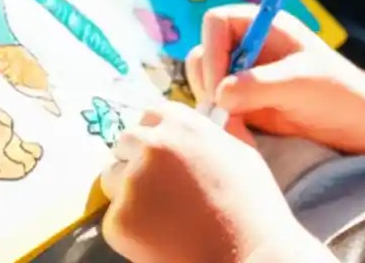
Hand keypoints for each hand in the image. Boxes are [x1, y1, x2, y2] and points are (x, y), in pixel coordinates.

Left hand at [100, 99, 331, 262]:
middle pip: (124, 142)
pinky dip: (131, 229)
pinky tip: (161, 237)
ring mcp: (133, 182)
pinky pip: (114, 218)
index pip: (151, 115)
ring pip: (112, 179)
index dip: (156, 136)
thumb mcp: (241, 154)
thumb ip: (212, 135)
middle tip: (159, 189)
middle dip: (135, 161)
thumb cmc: (252, 207)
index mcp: (183, 123)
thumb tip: (203, 123)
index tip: (163, 154)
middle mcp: (153, 145)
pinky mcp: (120, 219)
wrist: (248, 256)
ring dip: (128, 193)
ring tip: (163, 215)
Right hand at [185, 4, 364, 154]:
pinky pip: (218, 109)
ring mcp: (247, 76)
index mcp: (265, 26)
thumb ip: (259, 85)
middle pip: (204, 54)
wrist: (362, 126)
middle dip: (209, 83)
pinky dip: (221, 123)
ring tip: (237, 128)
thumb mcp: (301, 84)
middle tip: (225, 113)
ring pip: (206, 84)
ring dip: (213, 107)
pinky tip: (241, 138)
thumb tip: (220, 94)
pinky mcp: (247, 104)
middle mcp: (251, 47)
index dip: (212, 50)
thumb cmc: (340, 93)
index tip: (220, 85)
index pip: (216, 22)